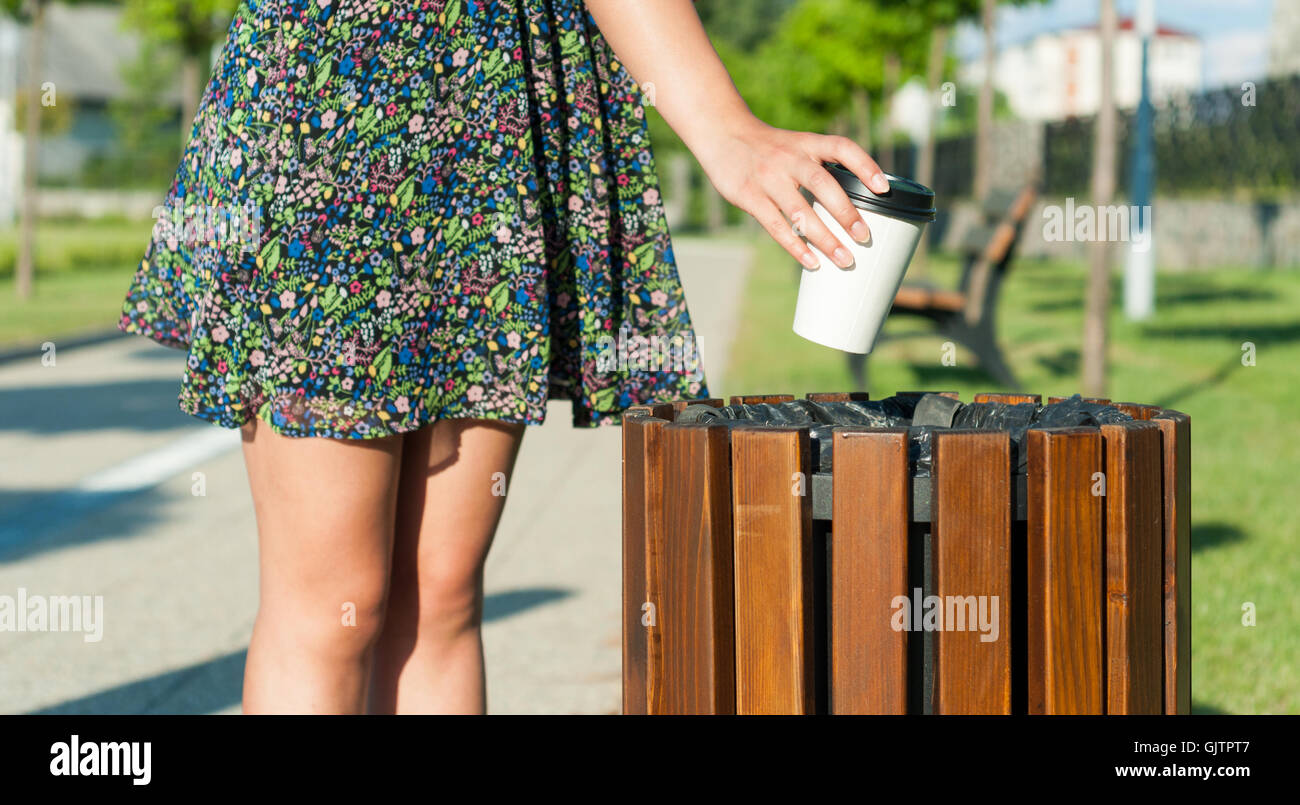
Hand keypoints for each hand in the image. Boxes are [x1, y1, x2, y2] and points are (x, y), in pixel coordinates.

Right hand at [694, 119, 889, 269]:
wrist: (723, 134)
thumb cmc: (768, 148)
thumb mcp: (796, 145)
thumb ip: (819, 166)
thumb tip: (852, 204)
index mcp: (807, 143)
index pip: (842, 148)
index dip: (865, 166)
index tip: (883, 188)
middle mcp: (790, 158)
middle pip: (823, 184)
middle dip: (846, 212)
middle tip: (864, 236)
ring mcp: (768, 178)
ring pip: (800, 211)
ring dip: (825, 238)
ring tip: (845, 259)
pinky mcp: (749, 197)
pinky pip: (776, 226)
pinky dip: (795, 247)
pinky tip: (812, 262)